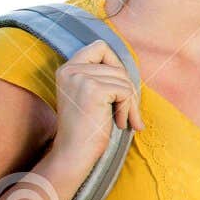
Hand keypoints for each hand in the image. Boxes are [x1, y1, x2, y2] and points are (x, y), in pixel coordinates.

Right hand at [50, 40, 143, 168]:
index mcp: (68, 68)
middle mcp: (71, 69)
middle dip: (128, 90)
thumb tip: (130, 68)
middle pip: (118, 66)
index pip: (100, 46)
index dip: (116, 63)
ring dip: (131, 103)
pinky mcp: (93, 89)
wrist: (74, 152)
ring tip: (123, 120)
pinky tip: (120, 123)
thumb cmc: (87, 128)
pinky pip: (126, 92)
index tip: (119, 87)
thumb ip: (102, 77)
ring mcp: (81, 77)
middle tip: (127, 111)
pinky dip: (129, 109)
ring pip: (124, 80)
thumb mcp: (90, 95)